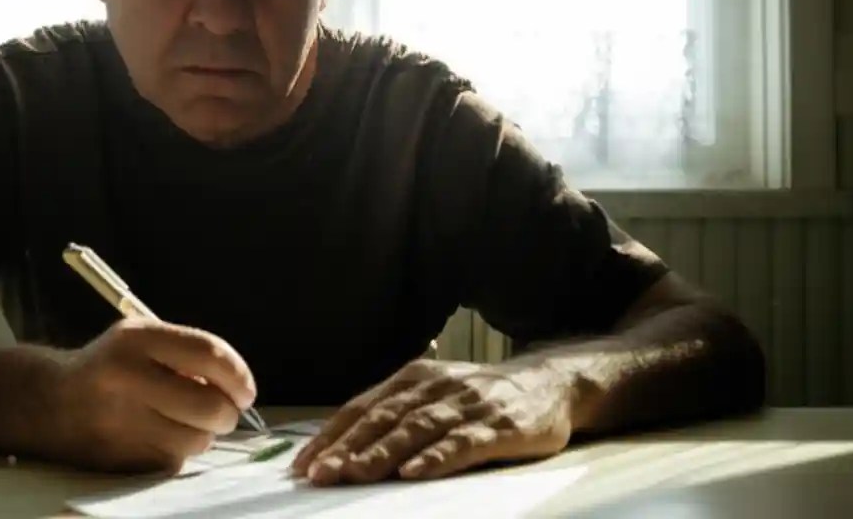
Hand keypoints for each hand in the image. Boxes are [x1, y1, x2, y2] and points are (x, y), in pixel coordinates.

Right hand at [45, 317, 256, 473]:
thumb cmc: (112, 366)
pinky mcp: (119, 458)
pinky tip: (157, 436)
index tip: (246, 392)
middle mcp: (126, 378)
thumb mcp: (143, 338)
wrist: (51, 402)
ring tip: (182, 422)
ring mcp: (121, 422)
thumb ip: (188, 353)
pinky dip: (176, 451)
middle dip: (228, 413)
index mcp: (136, 339)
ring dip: (202, 434)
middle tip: (224, 412)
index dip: (239, 376)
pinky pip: (174, 461)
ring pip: (196, 440)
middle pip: (209, 406)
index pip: (210, 354)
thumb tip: (237, 387)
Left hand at [291, 358, 573, 484]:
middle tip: (319, 474)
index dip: (331, 436)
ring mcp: (467, 406)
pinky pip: (462, 444)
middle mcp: (435, 388)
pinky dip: (436, 458)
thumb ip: (395, 414)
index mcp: (412, 379)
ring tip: (355, 474)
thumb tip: (342, 449)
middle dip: (348, 448)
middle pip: (383, 419)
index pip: (361, 407)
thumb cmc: (479, 396)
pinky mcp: (499, 427)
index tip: (303, 465)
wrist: (549, 383)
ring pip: (416, 430)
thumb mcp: (434, 393)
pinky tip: (414, 472)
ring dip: (382, 453)